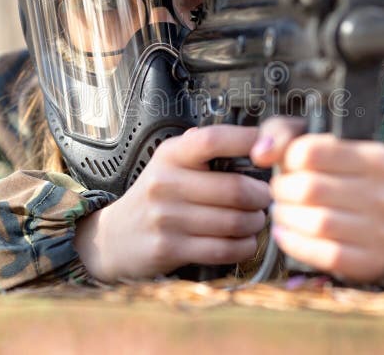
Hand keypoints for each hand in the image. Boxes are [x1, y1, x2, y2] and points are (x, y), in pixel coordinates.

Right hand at [73, 126, 270, 281]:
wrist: (114, 237)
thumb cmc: (157, 196)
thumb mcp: (169, 164)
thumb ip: (202, 148)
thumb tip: (254, 135)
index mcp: (170, 154)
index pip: (212, 139)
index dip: (246, 141)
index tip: (269, 150)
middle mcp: (165, 182)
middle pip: (234, 189)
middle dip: (262, 196)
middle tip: (267, 199)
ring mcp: (165, 217)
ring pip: (233, 222)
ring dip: (256, 224)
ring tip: (256, 220)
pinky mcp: (168, 248)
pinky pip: (222, 249)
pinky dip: (244, 247)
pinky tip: (245, 242)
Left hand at [250, 117, 383, 282]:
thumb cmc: (342, 178)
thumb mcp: (320, 145)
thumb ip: (285, 135)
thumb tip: (260, 153)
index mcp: (376, 157)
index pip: (313, 151)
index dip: (288, 159)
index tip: (288, 165)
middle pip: (311, 189)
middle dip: (283, 191)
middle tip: (279, 192)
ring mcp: (382, 230)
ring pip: (318, 224)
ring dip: (287, 217)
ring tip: (281, 211)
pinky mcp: (372, 260)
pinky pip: (325, 255)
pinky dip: (295, 243)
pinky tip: (285, 233)